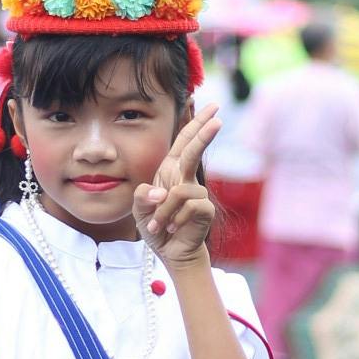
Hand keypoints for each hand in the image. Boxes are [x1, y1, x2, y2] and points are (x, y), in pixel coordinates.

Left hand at [135, 105, 219, 266]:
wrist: (169, 251)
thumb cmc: (156, 225)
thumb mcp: (139, 209)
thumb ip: (142, 196)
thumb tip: (160, 192)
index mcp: (171, 170)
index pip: (184, 142)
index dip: (197, 123)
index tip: (213, 107)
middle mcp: (185, 178)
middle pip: (194, 150)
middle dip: (204, 133)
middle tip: (218, 118)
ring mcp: (198, 194)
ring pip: (179, 192)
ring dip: (163, 212)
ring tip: (159, 226)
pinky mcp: (205, 209)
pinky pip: (187, 207)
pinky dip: (173, 219)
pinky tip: (172, 229)